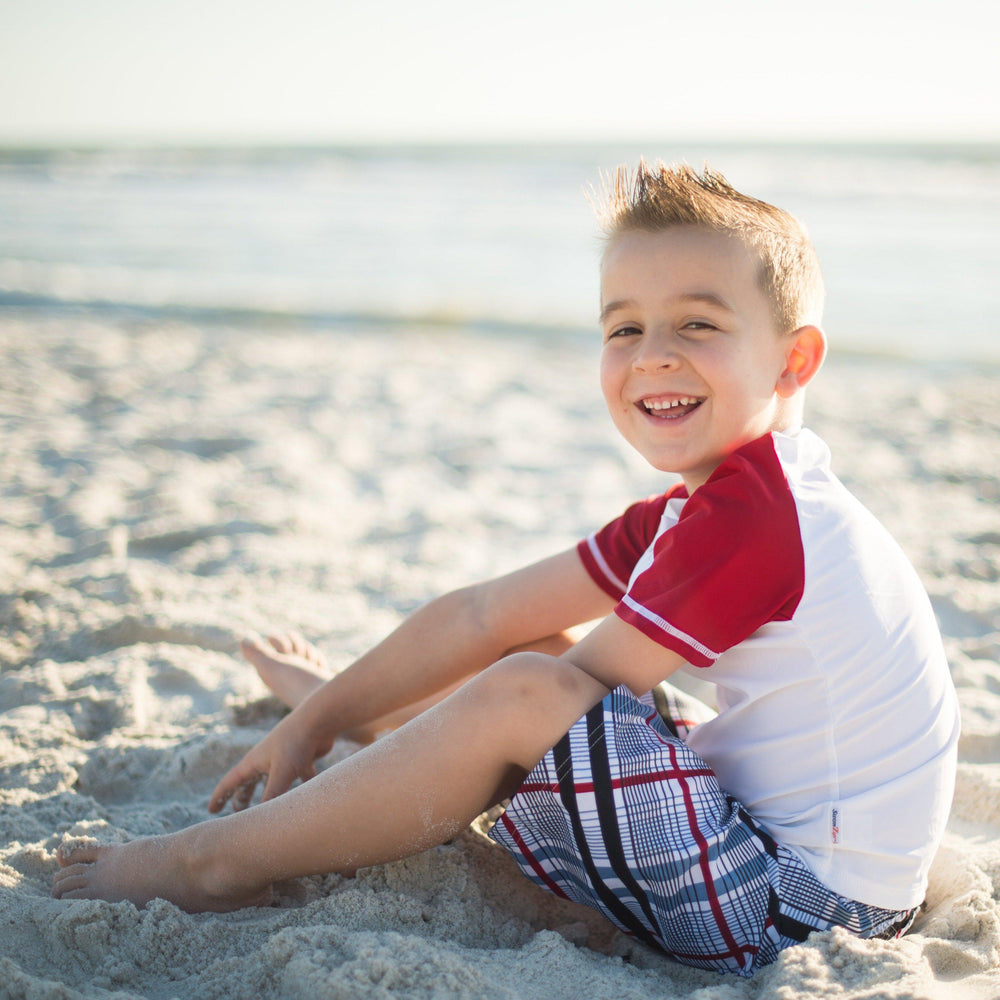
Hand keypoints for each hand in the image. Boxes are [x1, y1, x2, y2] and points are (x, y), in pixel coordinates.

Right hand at [208, 704, 334, 812]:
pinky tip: (307, 798)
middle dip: (243, 796)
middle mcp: (266, 759)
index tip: (211, 810)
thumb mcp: (281, 773)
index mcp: (254, 761)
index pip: (231, 782)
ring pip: (273, 780)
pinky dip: (301, 788)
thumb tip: (263, 821)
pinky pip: (299, 777)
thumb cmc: (295, 743)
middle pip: (250, 781)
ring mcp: (284, 758)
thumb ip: (272, 796)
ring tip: (268, 808)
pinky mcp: (302, 758)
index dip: (220, 796)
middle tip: (237, 812)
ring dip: (269, 793)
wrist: (319, 721)